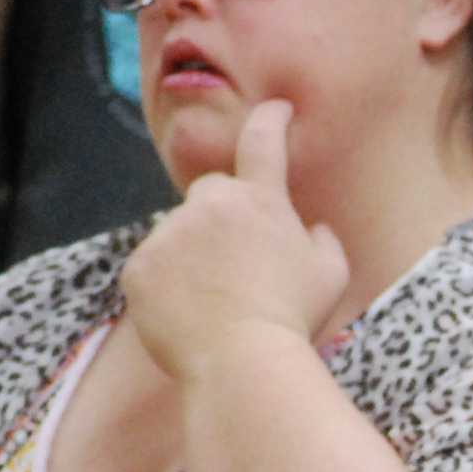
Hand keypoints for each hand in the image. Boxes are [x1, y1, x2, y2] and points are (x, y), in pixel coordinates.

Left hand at [122, 100, 348, 382]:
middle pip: (213, 191)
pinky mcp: (140, 267)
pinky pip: (152, 265)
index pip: (264, 140)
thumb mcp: (332, 273)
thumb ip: (322, 238)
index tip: (275, 110)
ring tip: (215, 298)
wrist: (241, 361)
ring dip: (194, 252)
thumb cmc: (294, 317)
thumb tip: (311, 229)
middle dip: (224, 215)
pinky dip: (167, 283)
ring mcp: (170, 234)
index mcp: (261, 199)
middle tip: (239, 260)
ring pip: (180, 231)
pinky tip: (190, 311)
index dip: (270, 119)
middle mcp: (212, 205)